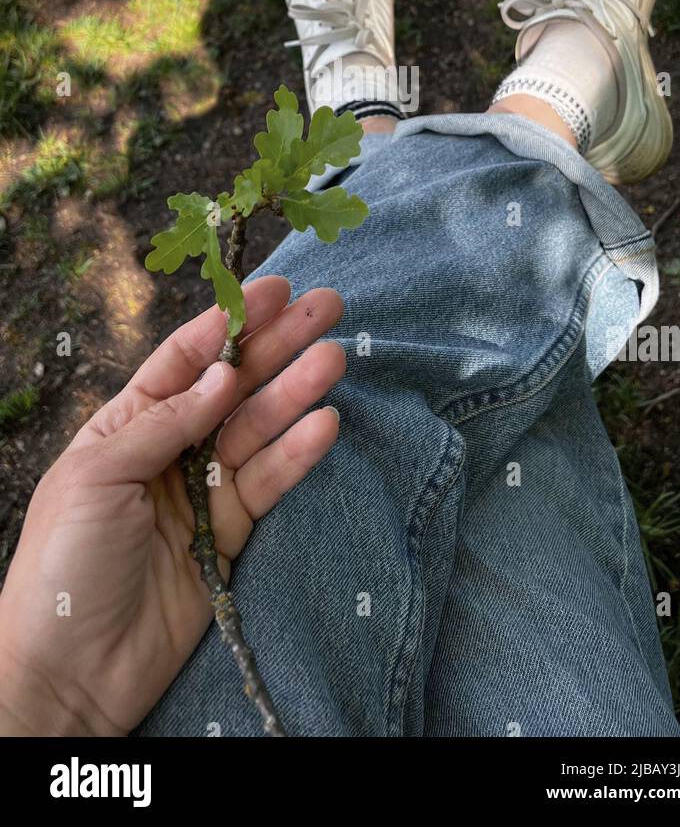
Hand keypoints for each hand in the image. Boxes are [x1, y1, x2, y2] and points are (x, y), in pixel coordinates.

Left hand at [0, 276, 344, 735]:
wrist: (69, 671)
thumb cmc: (62, 565)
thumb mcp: (96, 476)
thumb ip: (163, 424)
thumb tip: (222, 376)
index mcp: (124, 425)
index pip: (184, 361)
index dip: (229, 323)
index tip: (273, 291)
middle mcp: (168, 450)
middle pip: (233, 387)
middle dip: (278, 346)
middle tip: (326, 307)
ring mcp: (201, 492)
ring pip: (258, 430)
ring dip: (297, 392)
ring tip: (333, 359)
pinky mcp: (230, 535)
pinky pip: (269, 484)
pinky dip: (297, 454)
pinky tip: (326, 422)